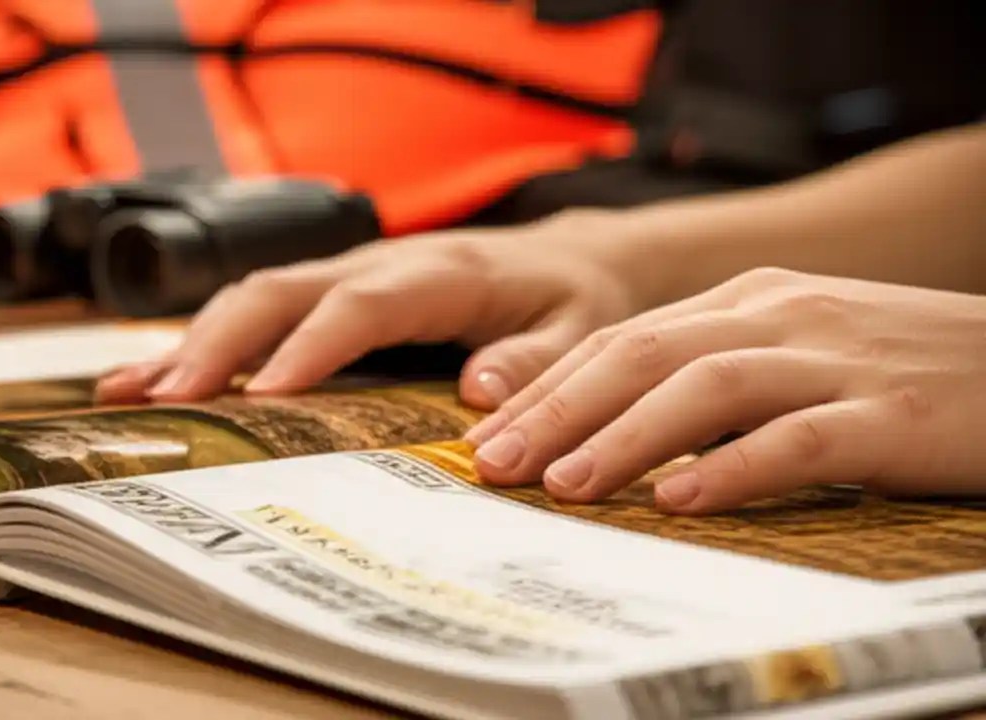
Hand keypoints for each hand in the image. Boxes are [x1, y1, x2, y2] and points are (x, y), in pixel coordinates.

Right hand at [96, 209, 643, 408]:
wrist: (569, 259)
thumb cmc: (570, 299)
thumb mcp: (579, 331)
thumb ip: (536, 361)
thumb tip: (477, 393)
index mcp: (440, 274)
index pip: (362, 303)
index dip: (309, 345)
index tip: (262, 395)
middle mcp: (380, 265)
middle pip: (281, 289)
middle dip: (219, 342)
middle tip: (168, 402)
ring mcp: (349, 274)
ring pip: (253, 295)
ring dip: (191, 342)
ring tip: (128, 393)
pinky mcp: (332, 293)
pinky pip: (259, 310)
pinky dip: (202, 343)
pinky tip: (154, 379)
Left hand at [466, 268, 985, 513]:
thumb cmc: (902, 367)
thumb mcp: (797, 350)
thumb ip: (714, 373)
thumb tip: (613, 429)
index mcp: (752, 298)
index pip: (624, 339)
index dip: (550, 388)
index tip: (488, 434)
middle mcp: (783, 314)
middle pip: (644, 354)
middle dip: (559, 410)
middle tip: (495, 464)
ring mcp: (839, 358)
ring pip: (706, 387)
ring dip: (624, 438)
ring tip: (564, 486)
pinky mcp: (894, 412)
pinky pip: (799, 437)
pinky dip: (732, 469)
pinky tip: (679, 501)